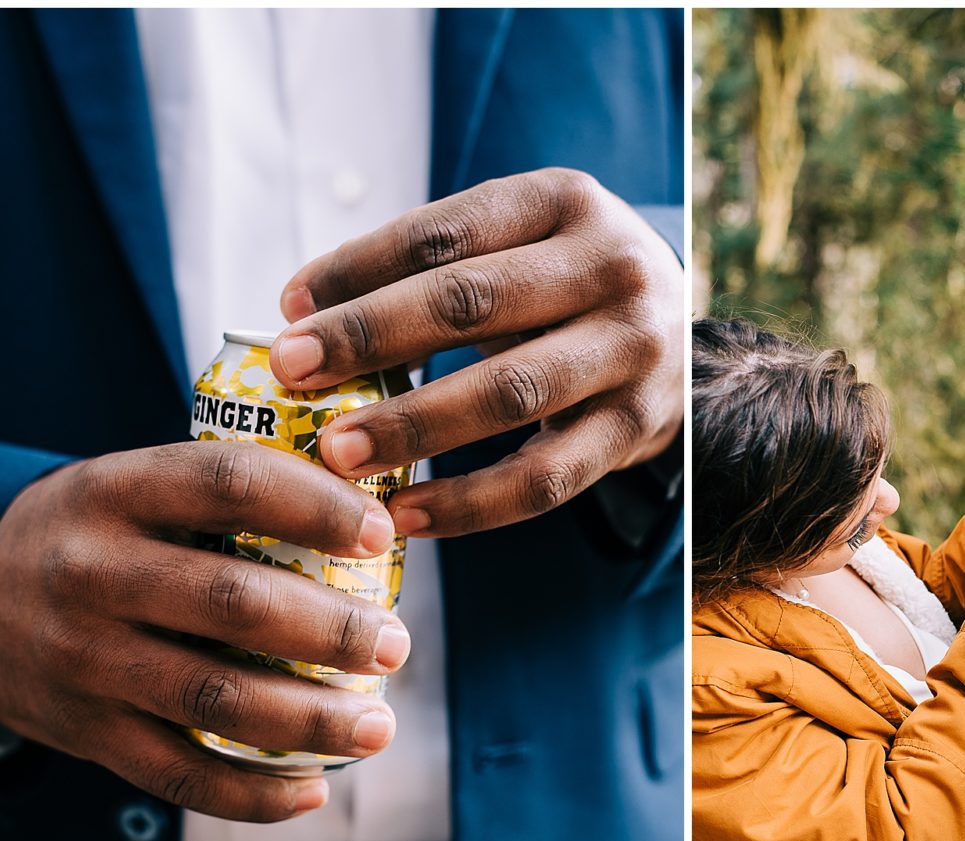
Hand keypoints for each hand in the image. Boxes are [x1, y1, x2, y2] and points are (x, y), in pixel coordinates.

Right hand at [0, 441, 412, 821]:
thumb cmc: (100, 535)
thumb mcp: (135, 486)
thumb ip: (226, 496)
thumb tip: (376, 516)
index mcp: (116, 492)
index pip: (228, 484)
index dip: (314, 506)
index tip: (380, 532)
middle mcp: (94, 572)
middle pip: (232, 603)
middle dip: (330, 631)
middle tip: (395, 645)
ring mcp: (85, 658)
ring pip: (214, 699)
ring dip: (311, 720)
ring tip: (378, 727)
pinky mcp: (84, 731)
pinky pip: (178, 775)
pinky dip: (252, 794)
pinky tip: (312, 789)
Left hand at [268, 167, 683, 536]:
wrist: (675, 344)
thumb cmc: (562, 289)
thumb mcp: (517, 245)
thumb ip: (431, 269)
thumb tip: (303, 311)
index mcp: (566, 201)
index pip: (446, 231)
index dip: (360, 269)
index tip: (289, 308)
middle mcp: (612, 267)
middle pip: (472, 302)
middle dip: (370, 338)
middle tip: (291, 371)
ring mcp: (634, 352)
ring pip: (509, 393)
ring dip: (412, 426)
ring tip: (338, 453)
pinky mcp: (636, 431)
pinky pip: (543, 479)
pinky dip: (469, 503)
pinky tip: (406, 514)